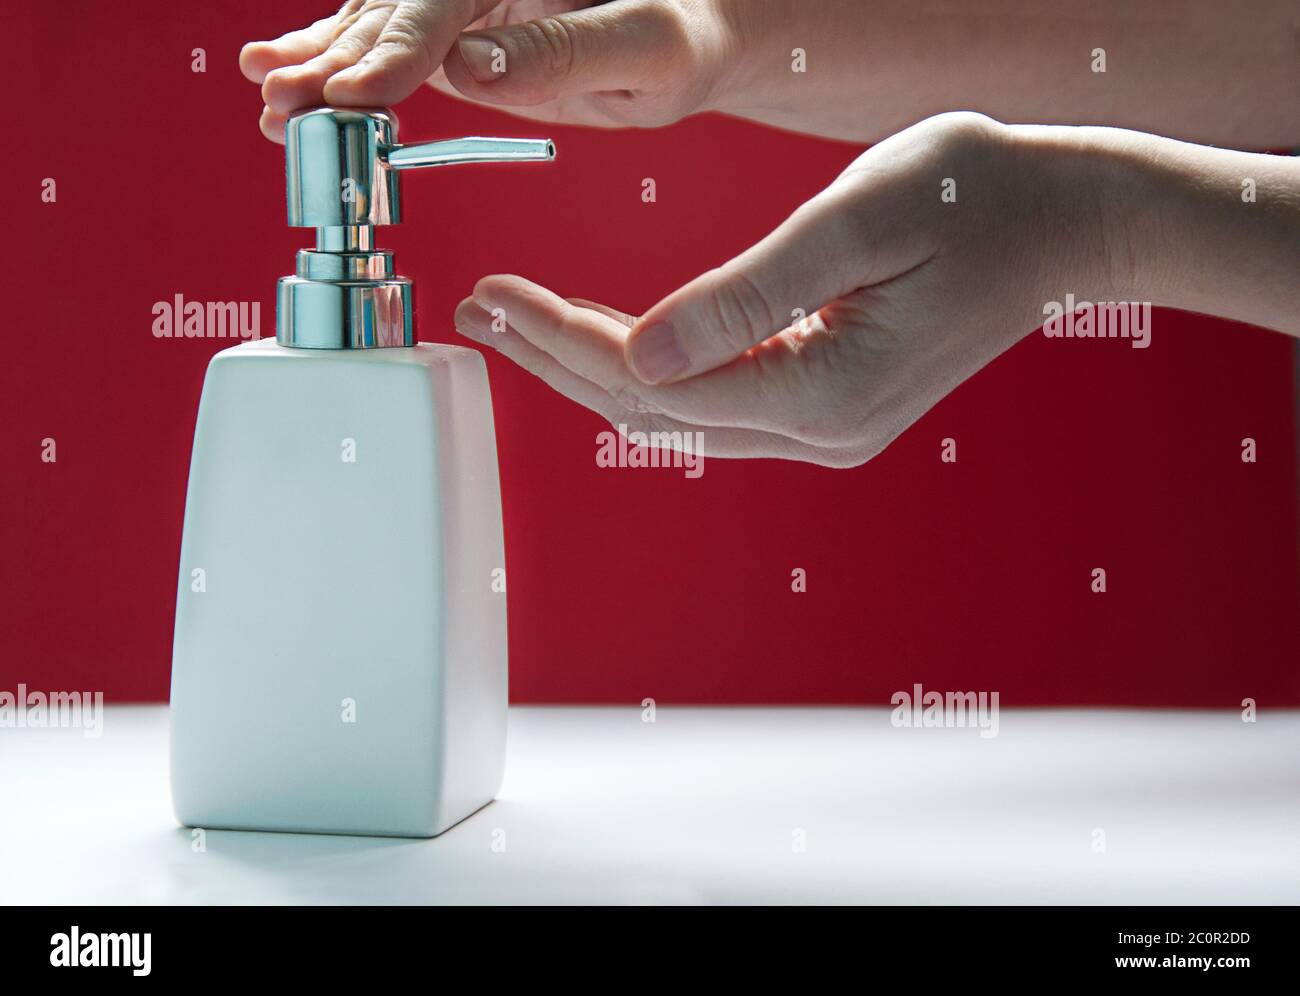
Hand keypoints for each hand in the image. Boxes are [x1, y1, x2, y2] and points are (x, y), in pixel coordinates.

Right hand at [240, 0, 732, 141]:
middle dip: (336, 62)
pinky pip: (390, 38)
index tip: (350, 96)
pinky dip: (341, 61)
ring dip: (321, 63)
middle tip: (285, 105)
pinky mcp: (460, 26)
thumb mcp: (647, 48)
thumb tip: (470, 67)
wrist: (702, 26)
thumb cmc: (691, 30)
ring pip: (377, 22)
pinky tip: (284, 70)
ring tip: (269, 96)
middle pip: (393, 10)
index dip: (392, 52)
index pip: (441, 4)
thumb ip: (561, 54)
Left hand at [454, 113, 1111, 466]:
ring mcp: (827, 430)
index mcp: (823, 392)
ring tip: (518, 323)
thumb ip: (743, 293)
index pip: (654, 379)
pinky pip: (714, 404)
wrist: (1064, 222)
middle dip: (556, 359)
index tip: (496, 298)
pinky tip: (603, 340)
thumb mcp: (854, 221)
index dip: (562, 340)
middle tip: (480, 311)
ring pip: (676, 416)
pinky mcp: (829, 409)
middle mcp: (821, 432)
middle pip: (651, 411)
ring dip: (591, 370)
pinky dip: (647, 373)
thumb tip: (637, 351)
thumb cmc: (975, 198)